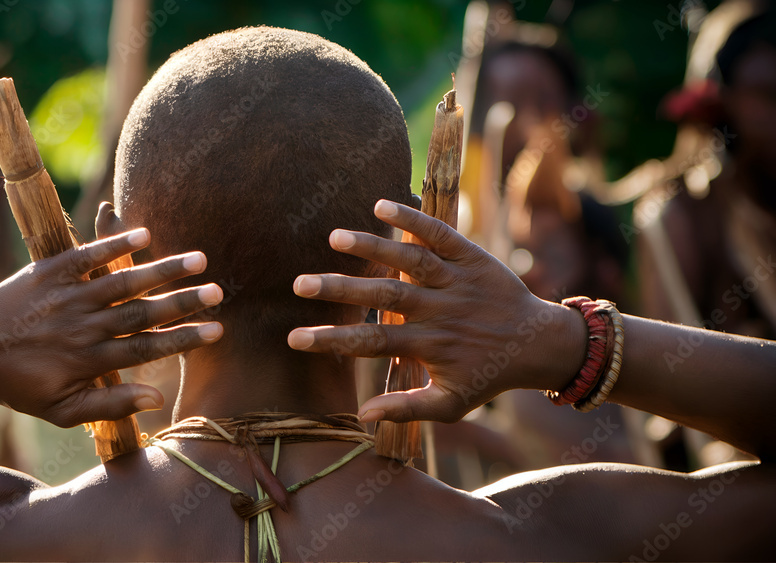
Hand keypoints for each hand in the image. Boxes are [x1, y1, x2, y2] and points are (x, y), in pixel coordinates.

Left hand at [0, 205, 223, 427]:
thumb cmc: (21, 388)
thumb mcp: (62, 411)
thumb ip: (109, 406)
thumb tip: (156, 398)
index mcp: (88, 361)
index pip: (146, 348)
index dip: (182, 339)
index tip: (215, 331)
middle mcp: (81, 326)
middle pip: (141, 312)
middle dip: (183, 302)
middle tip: (218, 292)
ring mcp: (65, 297)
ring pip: (122, 281)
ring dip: (162, 269)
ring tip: (198, 260)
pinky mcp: (47, 272)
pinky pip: (85, 255)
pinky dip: (113, 243)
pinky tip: (145, 233)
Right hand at [287, 200, 584, 423]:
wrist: (539, 343)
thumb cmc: (487, 376)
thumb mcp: (451, 404)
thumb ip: (407, 409)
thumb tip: (362, 415)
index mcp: (430, 346)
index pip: (372, 343)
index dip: (332, 341)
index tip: (295, 338)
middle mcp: (440, 310)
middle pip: (383, 297)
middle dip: (339, 290)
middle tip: (300, 284)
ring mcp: (456, 280)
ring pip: (409, 260)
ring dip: (371, 247)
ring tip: (334, 237)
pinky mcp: (471, 256)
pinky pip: (440, 234)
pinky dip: (414, 218)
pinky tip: (382, 205)